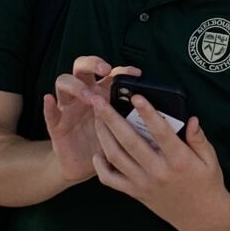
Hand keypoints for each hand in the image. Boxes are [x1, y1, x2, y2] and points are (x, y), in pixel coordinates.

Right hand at [42, 57, 139, 186]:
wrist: (86, 166)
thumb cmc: (111, 146)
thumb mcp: (128, 133)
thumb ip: (144, 122)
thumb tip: (181, 120)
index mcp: (103, 93)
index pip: (110, 74)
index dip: (121, 70)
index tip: (136, 73)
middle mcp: (84, 95)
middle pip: (82, 68)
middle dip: (93, 64)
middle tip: (105, 70)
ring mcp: (68, 107)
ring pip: (64, 83)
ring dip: (76, 86)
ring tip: (89, 96)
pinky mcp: (56, 125)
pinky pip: (49, 113)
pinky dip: (48, 106)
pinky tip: (49, 100)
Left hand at [89, 91, 226, 230]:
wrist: (202, 218)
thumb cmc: (207, 184)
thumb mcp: (210, 160)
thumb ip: (199, 139)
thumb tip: (191, 119)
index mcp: (179, 160)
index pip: (161, 132)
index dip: (148, 113)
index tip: (136, 97)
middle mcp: (157, 171)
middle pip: (129, 142)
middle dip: (111, 119)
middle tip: (98, 102)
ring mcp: (143, 183)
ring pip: (116, 157)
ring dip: (103, 136)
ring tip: (96, 119)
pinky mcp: (135, 193)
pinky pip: (111, 180)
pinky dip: (100, 167)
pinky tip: (97, 152)